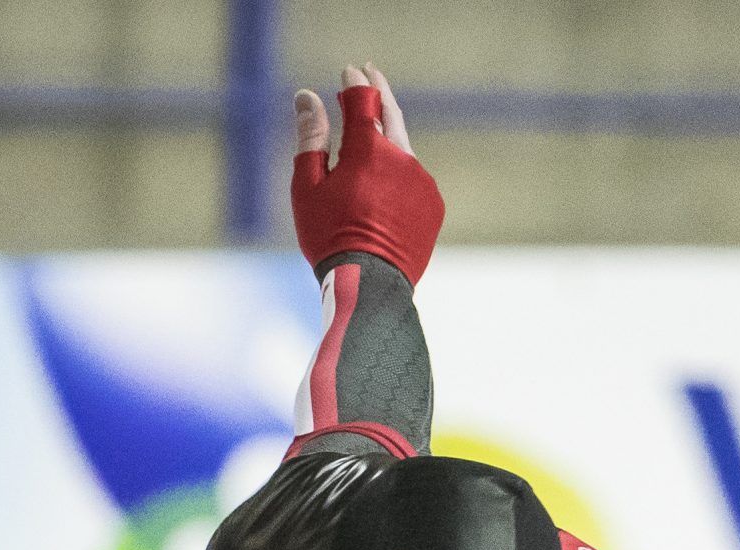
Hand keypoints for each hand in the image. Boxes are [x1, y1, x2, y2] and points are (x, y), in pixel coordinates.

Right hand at [290, 62, 443, 284]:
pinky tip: (383, 186)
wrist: (370, 289)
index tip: (348, 71)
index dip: (354, 82)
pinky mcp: (432, 205)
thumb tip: (306, 97)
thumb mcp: (308, 186)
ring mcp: (422, 182)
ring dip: (386, 140)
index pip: (363, 98)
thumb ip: (310, 137)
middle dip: (378, 92)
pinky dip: (398, 174)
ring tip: (371, 138)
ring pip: (402, 150)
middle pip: (391, 114)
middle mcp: (403, 158)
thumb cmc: (330, 238)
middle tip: (370, 74)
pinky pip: (413, 180)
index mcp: (369, 148)